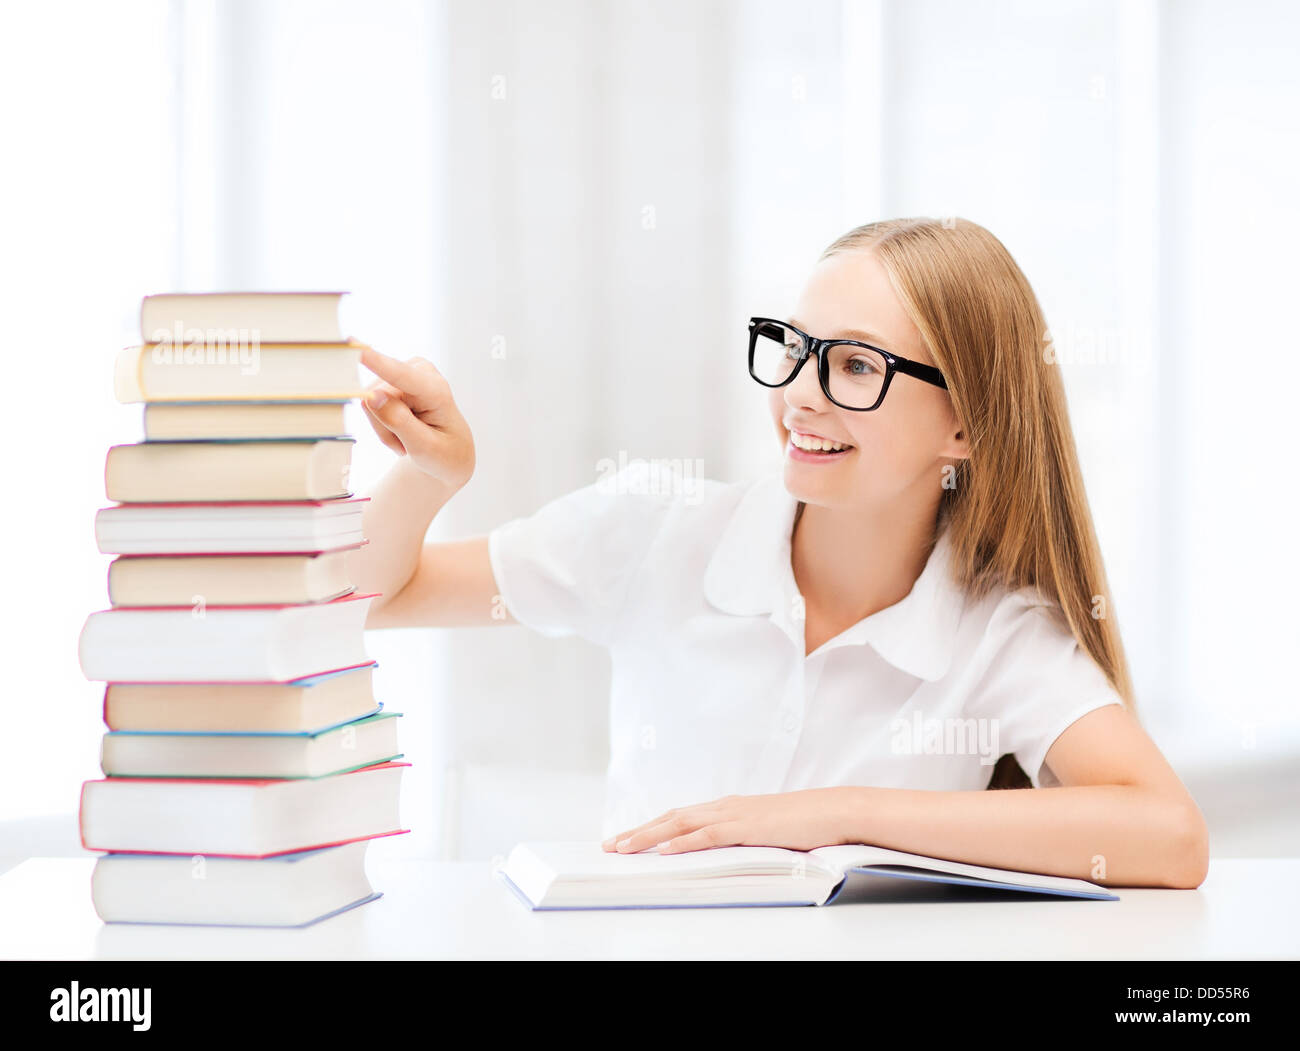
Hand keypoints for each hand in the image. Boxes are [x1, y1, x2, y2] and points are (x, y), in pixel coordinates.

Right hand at [359, 344, 474, 490]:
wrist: (449, 451)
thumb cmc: (443, 451)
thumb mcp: (426, 448)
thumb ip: (399, 422)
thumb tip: (371, 397)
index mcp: (437, 391)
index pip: (403, 376)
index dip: (377, 362)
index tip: (354, 346)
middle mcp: (420, 372)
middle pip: (376, 397)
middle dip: (383, 427)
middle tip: (406, 444)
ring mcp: (404, 372)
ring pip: (369, 401)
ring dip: (383, 428)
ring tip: (406, 438)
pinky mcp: (390, 378)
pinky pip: (368, 402)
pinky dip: (381, 424)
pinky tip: (399, 430)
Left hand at [599, 789, 852, 854]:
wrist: (834, 810)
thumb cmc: (805, 823)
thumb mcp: (765, 833)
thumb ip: (741, 839)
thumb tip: (721, 855)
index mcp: (728, 807)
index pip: (680, 816)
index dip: (650, 827)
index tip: (626, 839)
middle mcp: (725, 806)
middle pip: (671, 817)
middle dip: (638, 831)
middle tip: (611, 846)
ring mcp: (735, 814)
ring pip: (682, 823)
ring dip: (650, 836)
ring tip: (625, 848)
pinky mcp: (748, 826)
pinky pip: (709, 835)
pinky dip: (684, 842)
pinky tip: (665, 850)